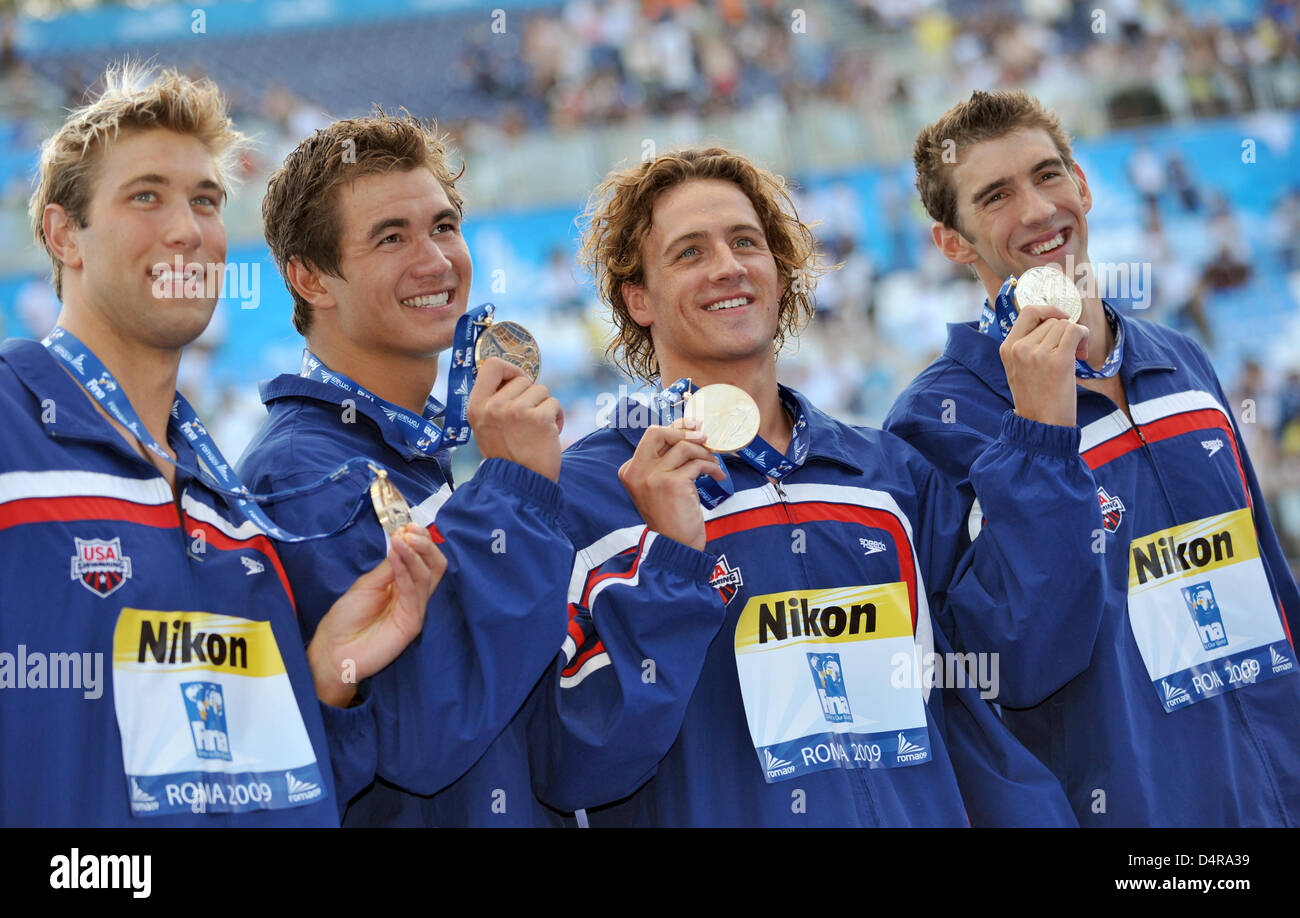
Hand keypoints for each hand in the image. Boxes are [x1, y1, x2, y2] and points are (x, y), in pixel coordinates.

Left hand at [307, 523, 446, 706]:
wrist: (334, 650)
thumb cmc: (347, 617)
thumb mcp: (368, 584)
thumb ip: (388, 567)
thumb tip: (403, 540)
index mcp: (405, 585)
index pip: (424, 560)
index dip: (421, 541)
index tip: (408, 525)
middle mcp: (414, 595)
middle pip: (435, 566)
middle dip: (426, 545)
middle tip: (411, 530)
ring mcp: (415, 609)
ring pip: (427, 576)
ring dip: (415, 553)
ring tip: (401, 539)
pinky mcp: (412, 623)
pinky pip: (413, 592)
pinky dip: (406, 570)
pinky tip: (395, 554)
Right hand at [467, 357, 563, 481]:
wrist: (520, 484)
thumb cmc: (507, 456)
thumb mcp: (487, 427)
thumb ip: (495, 403)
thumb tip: (516, 377)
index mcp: (477, 406)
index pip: (491, 366)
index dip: (510, 369)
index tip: (519, 381)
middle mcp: (494, 406)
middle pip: (523, 380)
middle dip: (532, 397)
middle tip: (528, 422)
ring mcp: (516, 411)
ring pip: (542, 390)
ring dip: (545, 408)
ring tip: (537, 430)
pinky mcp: (539, 418)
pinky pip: (555, 404)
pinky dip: (557, 418)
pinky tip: (548, 436)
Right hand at [618, 418, 724, 551]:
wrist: (674, 546)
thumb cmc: (670, 517)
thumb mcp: (660, 487)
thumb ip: (665, 463)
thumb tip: (689, 434)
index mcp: (630, 471)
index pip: (651, 437)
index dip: (675, 430)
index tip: (693, 428)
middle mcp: (637, 471)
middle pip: (658, 432)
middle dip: (684, 430)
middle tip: (704, 436)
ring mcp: (653, 477)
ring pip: (683, 447)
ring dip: (704, 453)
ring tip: (714, 465)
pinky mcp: (672, 483)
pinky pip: (697, 464)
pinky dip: (712, 467)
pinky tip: (717, 476)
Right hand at [1001, 303, 1089, 427]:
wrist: (1041, 426)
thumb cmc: (1036, 399)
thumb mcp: (1020, 369)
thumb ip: (1028, 346)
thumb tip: (1055, 321)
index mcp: (1007, 348)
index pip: (1029, 312)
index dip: (1049, 310)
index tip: (1061, 319)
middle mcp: (1019, 348)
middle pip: (1051, 320)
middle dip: (1066, 330)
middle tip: (1072, 349)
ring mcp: (1037, 354)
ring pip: (1064, 326)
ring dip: (1076, 336)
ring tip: (1076, 356)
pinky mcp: (1058, 361)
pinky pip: (1075, 332)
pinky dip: (1083, 337)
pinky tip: (1083, 354)